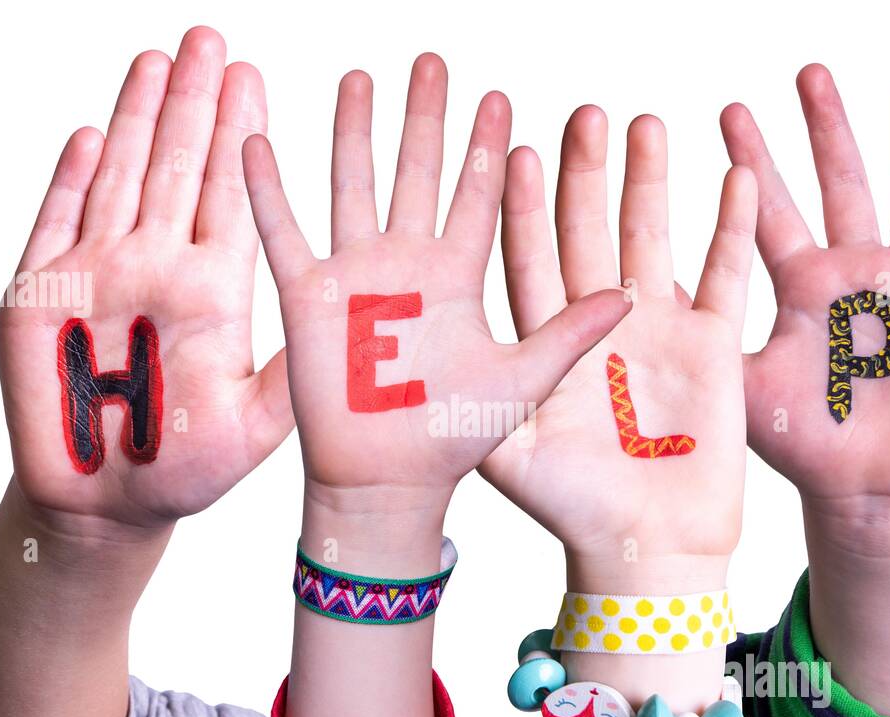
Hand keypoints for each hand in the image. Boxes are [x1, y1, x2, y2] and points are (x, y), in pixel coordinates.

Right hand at [0, 27, 292, 529]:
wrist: (106, 505)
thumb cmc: (185, 471)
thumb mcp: (255, 428)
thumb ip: (292, 375)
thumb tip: (342, 321)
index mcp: (214, 291)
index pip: (229, 197)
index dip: (238, 137)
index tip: (252, 77)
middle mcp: (160, 269)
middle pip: (177, 169)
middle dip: (193, 104)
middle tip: (210, 38)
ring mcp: (100, 275)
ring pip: (121, 180)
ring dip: (136, 119)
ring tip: (157, 60)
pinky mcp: (42, 296)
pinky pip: (58, 224)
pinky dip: (71, 180)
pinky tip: (90, 133)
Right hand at [242, 55, 628, 522]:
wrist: (390, 480)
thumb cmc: (454, 439)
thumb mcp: (525, 380)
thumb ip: (572, 333)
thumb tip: (631, 293)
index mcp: (457, 279)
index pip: (476, 197)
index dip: (486, 148)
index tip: (499, 97)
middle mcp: (407, 266)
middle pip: (417, 173)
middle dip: (425, 118)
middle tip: (434, 62)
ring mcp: (355, 276)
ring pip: (354, 184)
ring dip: (356, 131)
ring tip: (361, 77)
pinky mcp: (307, 298)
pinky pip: (283, 233)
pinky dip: (267, 190)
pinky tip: (257, 142)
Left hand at [480, 107, 756, 589]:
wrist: (650, 549)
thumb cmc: (575, 510)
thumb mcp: (512, 453)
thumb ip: (482, 395)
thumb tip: (429, 348)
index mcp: (546, 345)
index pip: (529, 259)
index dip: (521, 207)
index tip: (511, 151)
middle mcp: (600, 327)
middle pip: (587, 234)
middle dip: (584, 175)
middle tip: (583, 115)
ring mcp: (659, 330)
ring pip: (651, 239)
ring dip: (648, 182)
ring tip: (643, 125)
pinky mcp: (713, 346)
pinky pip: (726, 275)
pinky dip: (733, 229)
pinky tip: (735, 178)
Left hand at [722, 65, 889, 502]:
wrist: (864, 488)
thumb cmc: (800, 442)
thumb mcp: (738, 385)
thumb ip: (701, 342)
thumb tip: (628, 314)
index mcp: (799, 286)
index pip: (767, 211)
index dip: (749, 163)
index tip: (726, 110)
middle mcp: (853, 275)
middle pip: (838, 185)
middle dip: (822, 131)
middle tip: (806, 71)